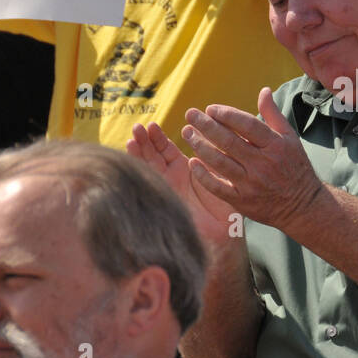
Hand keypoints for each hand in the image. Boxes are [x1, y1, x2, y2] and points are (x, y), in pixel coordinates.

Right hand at [127, 121, 235, 244]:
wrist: (223, 233)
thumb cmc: (226, 206)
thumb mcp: (219, 176)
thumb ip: (210, 159)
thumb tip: (205, 135)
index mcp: (185, 169)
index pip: (167, 149)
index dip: (158, 138)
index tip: (153, 125)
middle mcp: (171, 177)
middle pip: (152, 155)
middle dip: (144, 141)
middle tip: (138, 127)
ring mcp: (163, 187)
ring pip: (146, 166)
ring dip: (138, 152)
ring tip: (132, 136)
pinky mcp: (159, 198)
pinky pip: (147, 181)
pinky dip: (137, 168)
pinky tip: (131, 154)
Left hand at [180, 88, 325, 231]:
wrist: (302, 206)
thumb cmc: (295, 167)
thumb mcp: (290, 138)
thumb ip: (273, 114)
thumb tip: (264, 90)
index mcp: (275, 146)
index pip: (247, 125)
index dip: (226, 114)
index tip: (210, 108)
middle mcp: (263, 164)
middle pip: (229, 142)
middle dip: (206, 126)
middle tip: (190, 114)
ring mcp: (252, 184)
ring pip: (220, 163)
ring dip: (200, 146)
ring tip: (187, 133)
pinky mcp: (243, 201)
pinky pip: (218, 188)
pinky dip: (203, 175)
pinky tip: (191, 162)